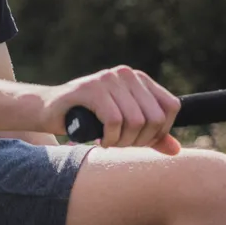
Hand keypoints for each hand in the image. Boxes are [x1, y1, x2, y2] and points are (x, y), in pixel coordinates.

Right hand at [38, 66, 181, 154]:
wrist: (50, 111)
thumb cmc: (88, 118)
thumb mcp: (124, 127)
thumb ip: (150, 136)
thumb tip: (176, 150)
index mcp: (139, 79)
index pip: (171, 106)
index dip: (161, 130)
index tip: (140, 140)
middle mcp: (126, 74)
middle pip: (154, 117)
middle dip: (140, 140)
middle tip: (121, 144)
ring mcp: (108, 78)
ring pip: (136, 121)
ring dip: (123, 142)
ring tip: (109, 142)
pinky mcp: (91, 88)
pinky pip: (114, 121)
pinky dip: (109, 138)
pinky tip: (100, 140)